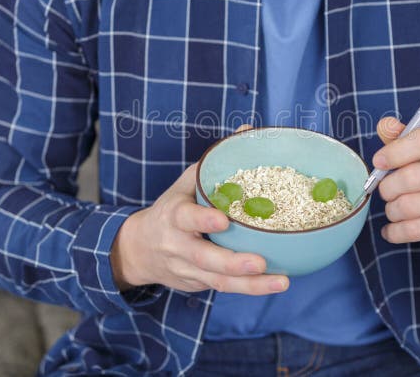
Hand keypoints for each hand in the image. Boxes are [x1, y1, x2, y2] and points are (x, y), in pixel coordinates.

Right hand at [110, 141, 288, 295]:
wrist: (139, 249)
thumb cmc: (172, 208)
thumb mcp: (185, 183)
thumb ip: (214, 162)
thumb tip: (248, 130)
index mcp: (173, 216)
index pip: (185, 218)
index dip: (202, 220)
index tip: (223, 221)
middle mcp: (178, 245)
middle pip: (203, 258)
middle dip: (232, 262)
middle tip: (260, 262)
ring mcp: (187, 269)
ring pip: (217, 281)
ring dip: (250, 285)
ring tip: (280, 281)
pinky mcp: (197, 284)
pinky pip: (223, 288)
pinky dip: (249, 288)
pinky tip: (274, 283)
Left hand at [373, 117, 419, 257]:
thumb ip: (404, 136)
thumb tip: (384, 126)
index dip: (394, 152)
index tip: (378, 162)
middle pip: (408, 178)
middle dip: (387, 188)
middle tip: (386, 191)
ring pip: (406, 206)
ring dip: (391, 210)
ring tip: (394, 209)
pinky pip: (412, 230)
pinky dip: (394, 232)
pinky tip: (392, 229)